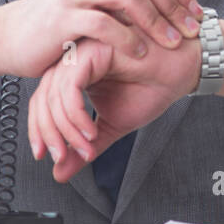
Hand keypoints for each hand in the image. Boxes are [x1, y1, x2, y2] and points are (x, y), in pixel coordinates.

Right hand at [0, 0, 200, 77]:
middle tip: (191, 31)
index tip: (197, 15)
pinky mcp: (62, 15)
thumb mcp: (89, 1)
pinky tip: (141, 54)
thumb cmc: (53, 24)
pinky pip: (104, 23)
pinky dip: (128, 38)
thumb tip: (161, 2)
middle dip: (172, 8)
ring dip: (155, 21)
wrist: (9, 37)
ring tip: (171, 42)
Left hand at [28, 32, 200, 182]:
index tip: (50, 157)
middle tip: (62, 158)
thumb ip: (84, 147)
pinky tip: (91, 130)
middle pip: (42, 99)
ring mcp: (80, 53)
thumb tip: (60, 173)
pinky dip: (76, 115)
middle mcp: (72, 62)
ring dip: (67, 129)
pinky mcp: (92, 50)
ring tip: (87, 148)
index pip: (43, 104)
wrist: (182, 70)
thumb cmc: (152, 88)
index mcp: (73, 75)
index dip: (41, 132)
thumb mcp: (111, 126)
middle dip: (50, 134)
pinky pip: (70, 87)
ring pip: (54, 95)